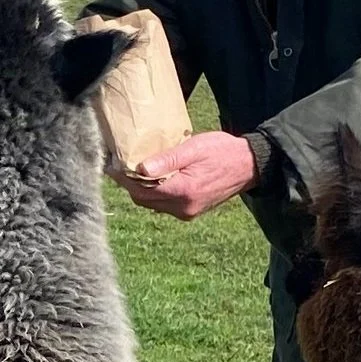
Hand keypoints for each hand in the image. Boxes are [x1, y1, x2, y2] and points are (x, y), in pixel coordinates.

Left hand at [116, 131, 256, 220]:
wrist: (248, 166)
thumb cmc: (222, 151)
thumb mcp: (194, 148)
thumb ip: (167, 160)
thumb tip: (140, 168)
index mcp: (182, 191)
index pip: (141, 190)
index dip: (124, 179)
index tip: (111, 167)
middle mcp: (182, 208)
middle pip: (144, 200)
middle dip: (130, 185)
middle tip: (121, 166)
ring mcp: (187, 213)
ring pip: (153, 204)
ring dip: (142, 190)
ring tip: (135, 170)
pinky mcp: (191, 212)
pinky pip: (164, 205)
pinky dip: (156, 194)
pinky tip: (155, 178)